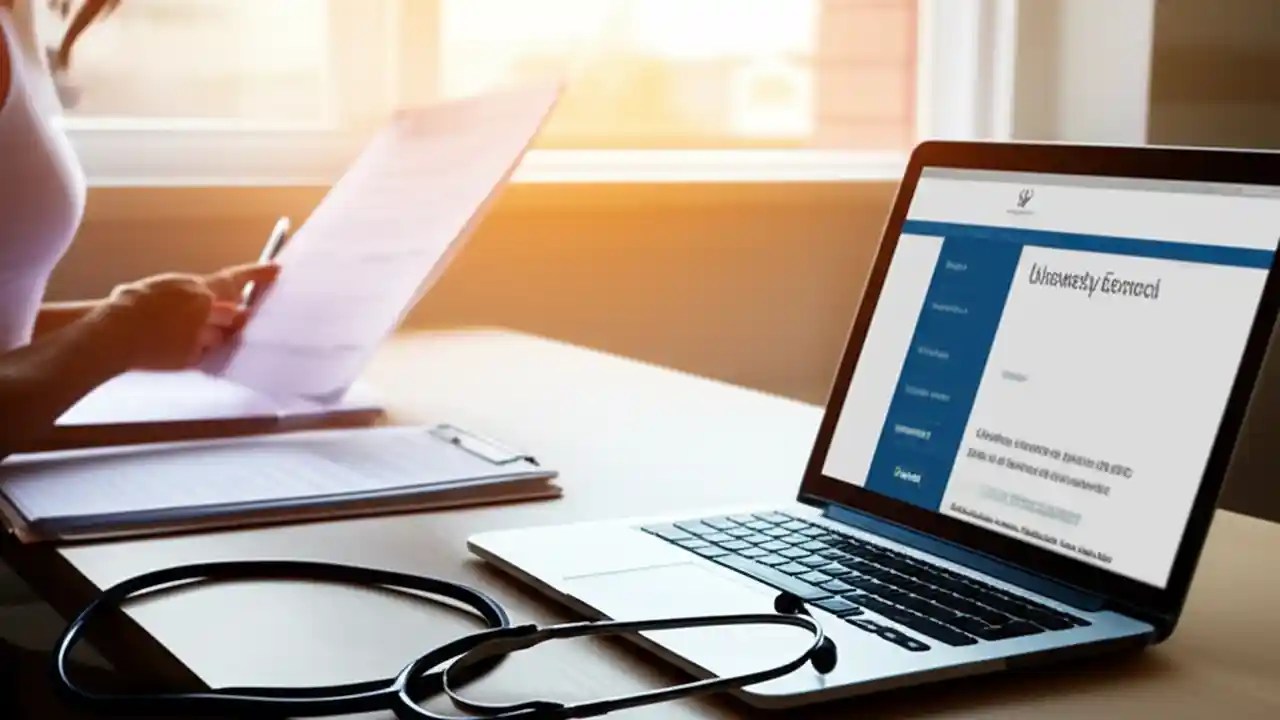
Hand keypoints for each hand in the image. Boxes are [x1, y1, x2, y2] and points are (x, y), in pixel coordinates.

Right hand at [94, 263, 278, 370]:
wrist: (114, 332)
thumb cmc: (130, 306)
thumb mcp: (163, 287)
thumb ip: (191, 294)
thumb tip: (206, 298)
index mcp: (197, 288)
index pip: (236, 279)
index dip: (258, 275)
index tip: (276, 270)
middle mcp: (205, 310)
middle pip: (236, 315)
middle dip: (231, 319)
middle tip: (220, 320)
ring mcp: (201, 335)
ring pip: (221, 338)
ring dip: (210, 338)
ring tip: (179, 334)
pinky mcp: (193, 357)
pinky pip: (204, 356)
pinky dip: (194, 353)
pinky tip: (172, 348)